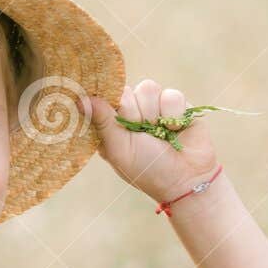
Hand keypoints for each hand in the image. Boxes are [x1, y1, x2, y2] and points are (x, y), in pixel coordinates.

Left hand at [88, 80, 219, 202]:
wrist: (187, 180)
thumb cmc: (148, 169)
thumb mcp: (120, 148)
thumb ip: (102, 121)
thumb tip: (80, 99)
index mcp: (112, 123)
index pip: (105, 96)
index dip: (115, 109)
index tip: (125, 125)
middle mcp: (132, 111)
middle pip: (127, 90)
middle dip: (137, 114)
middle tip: (145, 136)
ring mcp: (154, 106)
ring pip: (149, 88)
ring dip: (156, 114)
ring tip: (162, 134)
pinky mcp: (177, 104)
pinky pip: (172, 94)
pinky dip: (174, 115)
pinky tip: (176, 131)